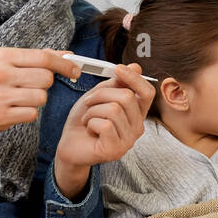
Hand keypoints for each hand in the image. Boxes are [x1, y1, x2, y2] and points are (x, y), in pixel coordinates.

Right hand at [0, 47, 79, 140]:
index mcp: (3, 56)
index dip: (64, 65)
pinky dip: (27, 113)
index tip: (75, 70)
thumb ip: (36, 59)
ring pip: (41, 98)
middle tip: (30, 86)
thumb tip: (68, 55)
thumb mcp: (6, 63)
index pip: (44, 57)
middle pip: (46, 79)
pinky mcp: (0, 116)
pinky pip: (31, 114)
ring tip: (19, 98)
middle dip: (44, 85)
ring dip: (36, 100)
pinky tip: (13, 110)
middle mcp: (1, 74)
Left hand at [53, 63, 156, 198]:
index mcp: (136, 113)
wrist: (70, 144)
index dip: (135, 78)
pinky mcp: (115, 150)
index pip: (147, 93)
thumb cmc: (85, 121)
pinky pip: (105, 125)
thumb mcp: (99, 96)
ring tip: (88, 119)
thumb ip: (117, 83)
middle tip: (88, 103)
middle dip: (101, 94)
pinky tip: (89, 130)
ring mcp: (128, 141)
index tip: (118, 68)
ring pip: (114, 110)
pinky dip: (91, 123)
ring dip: (93, 111)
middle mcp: (137, 128)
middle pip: (127, 97)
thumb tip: (136, 66)